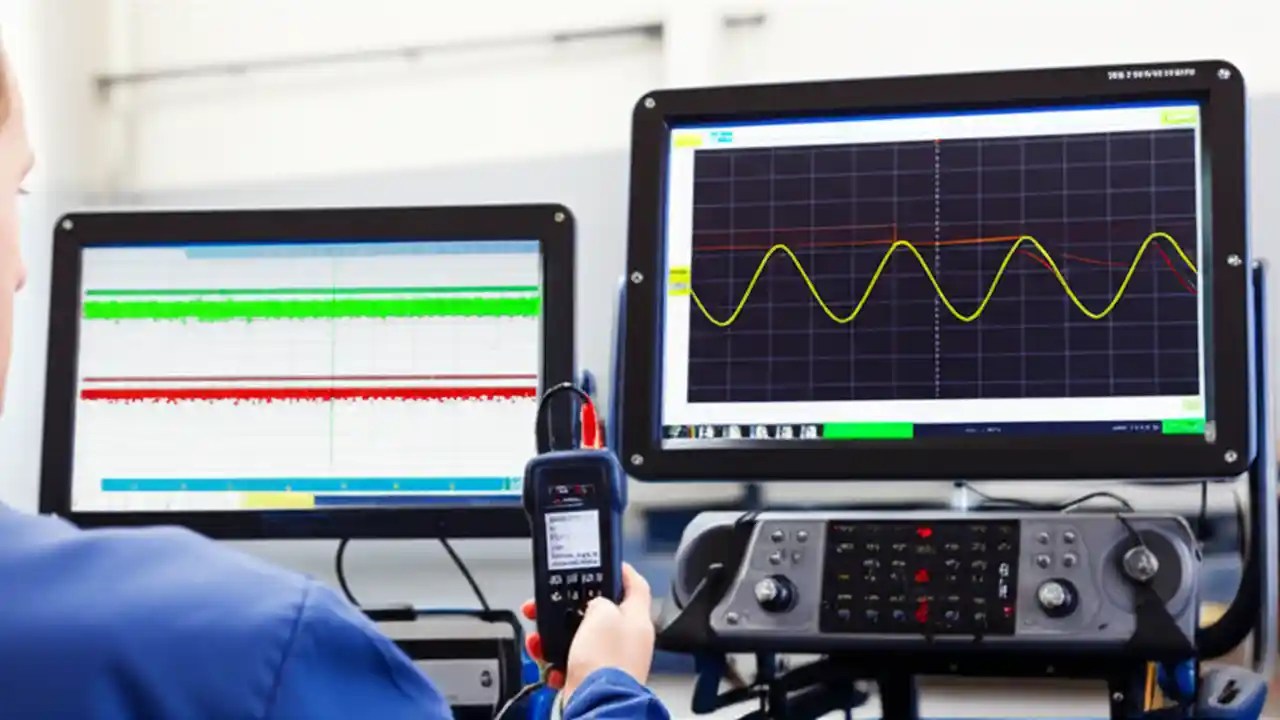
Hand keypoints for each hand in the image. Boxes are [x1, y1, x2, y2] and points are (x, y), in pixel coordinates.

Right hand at [520, 563, 655, 701]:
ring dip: (555, 634)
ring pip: (578, 636)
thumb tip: (594, 605)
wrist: (597, 706)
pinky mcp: (592, 678)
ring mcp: (609, 660)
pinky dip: (555, 658)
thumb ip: (599, 601)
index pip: (636, 586)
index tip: (609, 563)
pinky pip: (569, 660)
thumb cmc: (607, 664)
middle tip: (553, 603)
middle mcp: (626, 640)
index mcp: (637, 620)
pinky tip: (547, 658)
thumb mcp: (602, 614)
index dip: (622, 571)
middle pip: (599, 611)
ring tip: (540, 636)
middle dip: (571, 606)